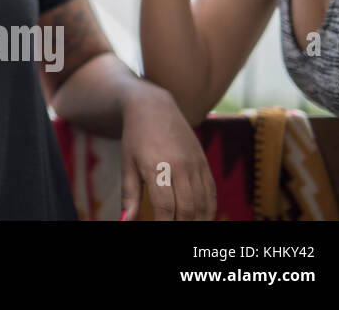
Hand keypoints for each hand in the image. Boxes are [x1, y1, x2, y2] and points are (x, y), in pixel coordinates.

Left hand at [120, 87, 215, 220]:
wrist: (154, 107)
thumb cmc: (136, 137)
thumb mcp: (127, 164)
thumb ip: (129, 195)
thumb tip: (126, 221)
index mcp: (156, 166)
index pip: (165, 207)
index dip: (164, 225)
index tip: (159, 231)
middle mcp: (179, 166)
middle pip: (187, 209)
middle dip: (182, 226)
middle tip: (175, 232)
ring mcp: (195, 164)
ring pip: (203, 203)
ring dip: (198, 221)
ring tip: (189, 228)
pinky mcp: (204, 162)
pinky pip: (211, 192)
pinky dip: (209, 209)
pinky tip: (201, 218)